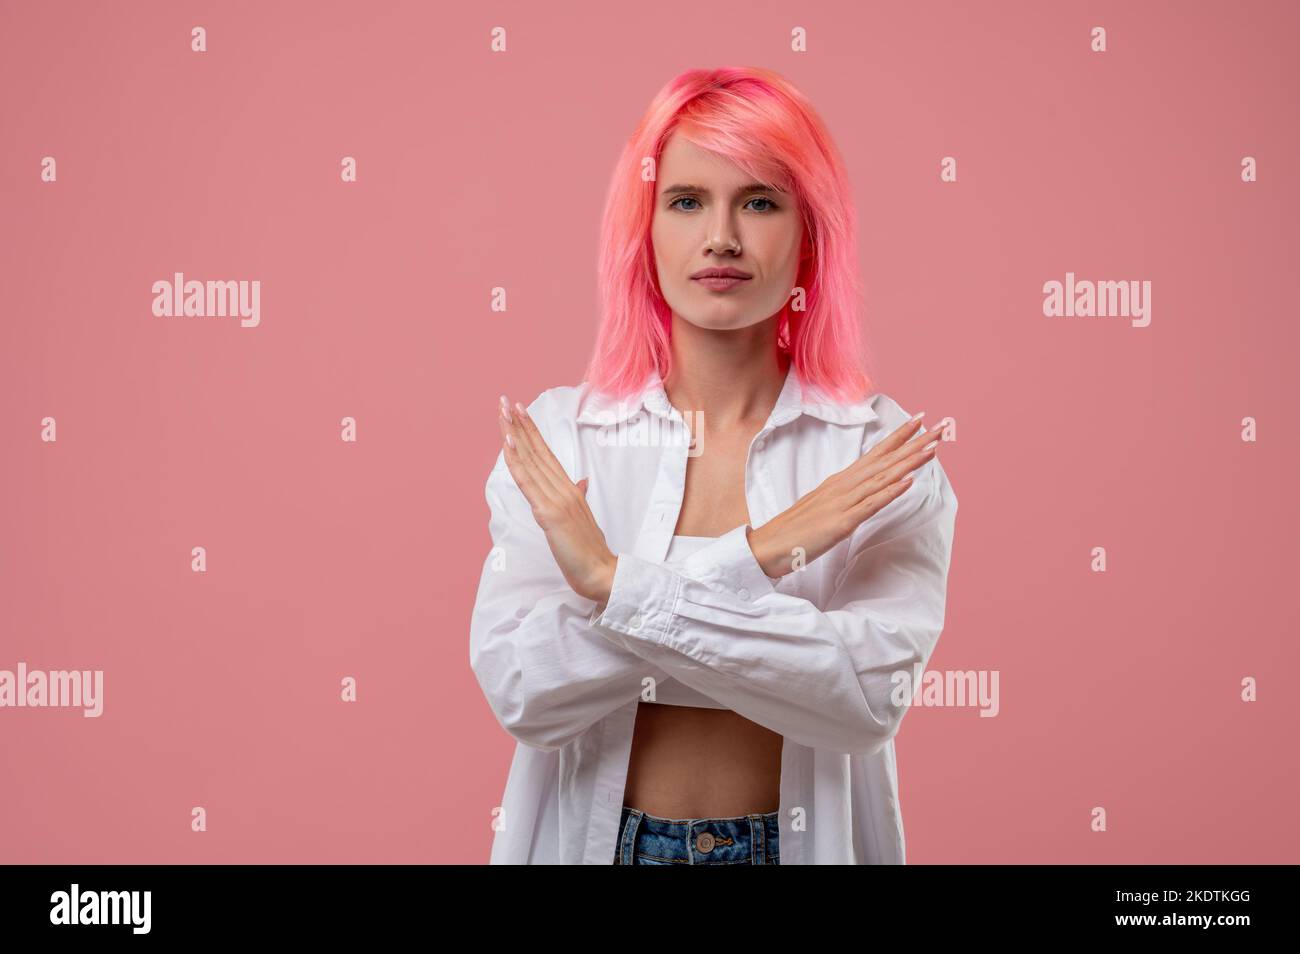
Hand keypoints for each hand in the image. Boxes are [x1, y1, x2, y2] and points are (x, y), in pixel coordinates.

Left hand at [498, 395, 616, 603]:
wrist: (602, 572)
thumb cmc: (591, 550)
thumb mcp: (582, 517)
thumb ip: (579, 496)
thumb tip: (581, 482)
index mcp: (570, 489)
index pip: (547, 454)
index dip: (532, 431)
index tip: (520, 411)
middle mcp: (564, 488)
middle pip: (537, 451)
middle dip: (519, 425)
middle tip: (505, 401)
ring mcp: (557, 499)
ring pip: (531, 461)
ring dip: (515, 435)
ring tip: (503, 413)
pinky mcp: (549, 514)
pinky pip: (529, 483)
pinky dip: (517, 461)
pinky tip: (509, 443)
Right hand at [747, 414, 941, 577]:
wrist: (768, 546)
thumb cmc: (795, 529)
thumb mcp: (824, 506)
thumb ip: (845, 496)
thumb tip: (864, 489)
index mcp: (841, 481)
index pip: (876, 454)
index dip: (899, 436)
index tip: (921, 420)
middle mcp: (844, 485)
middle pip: (885, 460)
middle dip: (915, 442)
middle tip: (942, 425)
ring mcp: (843, 502)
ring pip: (883, 478)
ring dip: (910, 461)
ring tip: (934, 447)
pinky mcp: (842, 522)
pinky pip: (871, 505)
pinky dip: (891, 492)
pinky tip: (909, 481)